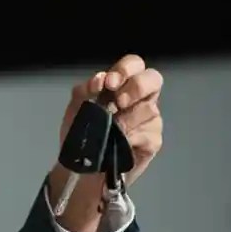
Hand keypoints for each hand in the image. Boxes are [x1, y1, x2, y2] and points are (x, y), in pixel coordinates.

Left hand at [58, 54, 163, 184]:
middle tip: (119, 102)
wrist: (80, 167)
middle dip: (136, 87)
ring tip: (110, 130)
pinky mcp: (153, 141)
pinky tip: (118, 144)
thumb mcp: (76, 107)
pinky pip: (147, 134)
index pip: (134, 64)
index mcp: (122, 85)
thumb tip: (100, 79)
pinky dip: (129, 139)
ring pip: (148, 109)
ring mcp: (150, 119)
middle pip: (154, 79)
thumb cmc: (81, 132)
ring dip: (126, 119)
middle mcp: (140, 98)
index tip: (109, 83)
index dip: (125, 69)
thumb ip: (86, 89)